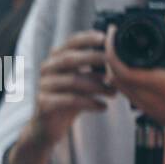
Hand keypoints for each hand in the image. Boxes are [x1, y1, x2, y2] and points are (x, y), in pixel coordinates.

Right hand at [25, 29, 114, 147]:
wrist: (49, 126)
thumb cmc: (70, 98)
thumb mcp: (82, 79)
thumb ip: (94, 67)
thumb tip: (121, 54)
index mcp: (56, 58)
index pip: (70, 42)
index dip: (87, 38)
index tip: (105, 38)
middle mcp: (47, 69)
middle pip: (69, 59)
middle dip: (94, 59)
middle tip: (115, 67)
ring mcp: (43, 85)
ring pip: (73, 81)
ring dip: (97, 86)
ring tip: (114, 93)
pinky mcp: (43, 103)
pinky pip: (70, 100)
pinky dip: (90, 103)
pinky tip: (103, 107)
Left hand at [105, 15, 164, 127]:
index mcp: (163, 85)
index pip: (122, 70)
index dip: (112, 51)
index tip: (112, 34)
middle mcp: (152, 100)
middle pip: (116, 79)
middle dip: (111, 57)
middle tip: (115, 38)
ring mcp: (152, 109)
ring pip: (122, 89)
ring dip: (117, 69)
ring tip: (122, 50)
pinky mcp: (155, 114)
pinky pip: (132, 95)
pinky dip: (127, 81)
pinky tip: (138, 69)